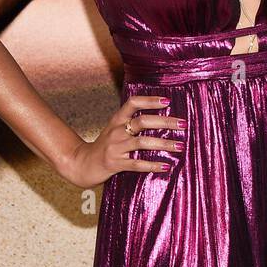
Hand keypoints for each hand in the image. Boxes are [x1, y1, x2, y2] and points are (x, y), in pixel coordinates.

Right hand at [54, 95, 185, 188]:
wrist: (82, 164)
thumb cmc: (106, 146)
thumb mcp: (115, 130)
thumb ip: (133, 123)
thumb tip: (163, 118)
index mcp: (117, 120)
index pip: (133, 103)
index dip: (150, 100)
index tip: (167, 101)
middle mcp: (116, 131)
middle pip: (142, 121)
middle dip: (165, 122)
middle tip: (183, 124)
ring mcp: (115, 147)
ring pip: (142, 142)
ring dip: (163, 144)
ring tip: (179, 146)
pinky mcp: (115, 164)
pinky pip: (137, 164)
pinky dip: (152, 165)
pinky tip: (166, 166)